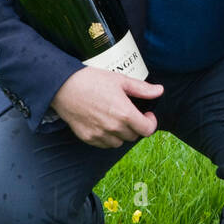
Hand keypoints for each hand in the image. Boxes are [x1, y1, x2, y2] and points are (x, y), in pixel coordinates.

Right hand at [50, 68, 164, 147]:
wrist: (63, 86)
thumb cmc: (91, 80)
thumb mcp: (120, 80)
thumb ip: (142, 89)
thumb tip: (160, 91)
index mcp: (124, 113)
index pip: (147, 130)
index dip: (151, 122)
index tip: (147, 115)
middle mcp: (114, 127)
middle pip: (134, 136)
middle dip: (135, 126)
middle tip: (129, 113)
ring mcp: (100, 134)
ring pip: (119, 142)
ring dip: (121, 134)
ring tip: (115, 119)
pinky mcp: (88, 138)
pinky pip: (104, 144)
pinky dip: (107, 137)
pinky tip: (103, 123)